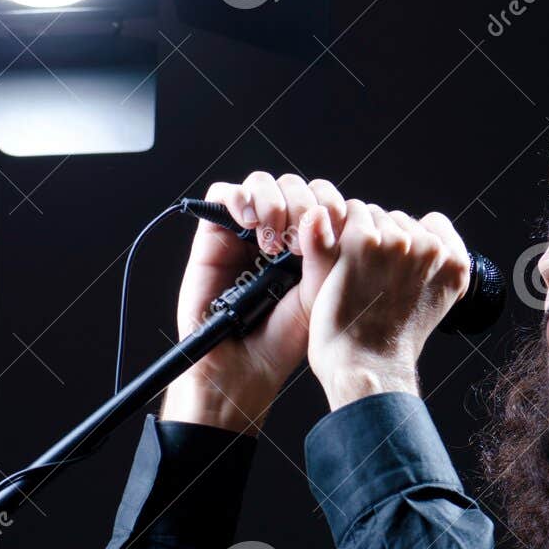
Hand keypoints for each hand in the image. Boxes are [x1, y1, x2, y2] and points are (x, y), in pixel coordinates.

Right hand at [161, 171, 346, 431]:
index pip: (323, 199)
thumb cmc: (283, 337)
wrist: (244, 364)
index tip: (335, 230)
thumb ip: (325, 254)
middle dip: (302, 205)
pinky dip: (239, 198)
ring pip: (262, 183)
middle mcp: (280, 232)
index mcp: (311, 243)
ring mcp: (246, 231)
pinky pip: (223, 193)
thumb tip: (321, 213)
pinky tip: (250, 223)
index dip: (330, 205)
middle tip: (299, 245)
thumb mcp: (318, 295)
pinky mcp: (214, 234)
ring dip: (273, 202)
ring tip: (273, 241)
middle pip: (294, 186)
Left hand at [298, 200, 470, 408]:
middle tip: (370, 280)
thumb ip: (432, 267)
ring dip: (356, 237)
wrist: (366, 367)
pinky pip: (346, 215)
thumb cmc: (391, 345)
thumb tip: (424, 236)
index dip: (410, 240)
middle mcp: (430, 250)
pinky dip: (335, 234)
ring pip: (370, 214)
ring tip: (354, 276)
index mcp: (455, 265)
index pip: (433, 224)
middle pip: (397, 218)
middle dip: (380, 240)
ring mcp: (397, 243)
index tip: (396, 268)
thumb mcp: (431, 302)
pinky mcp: (362, 242)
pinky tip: (337, 265)